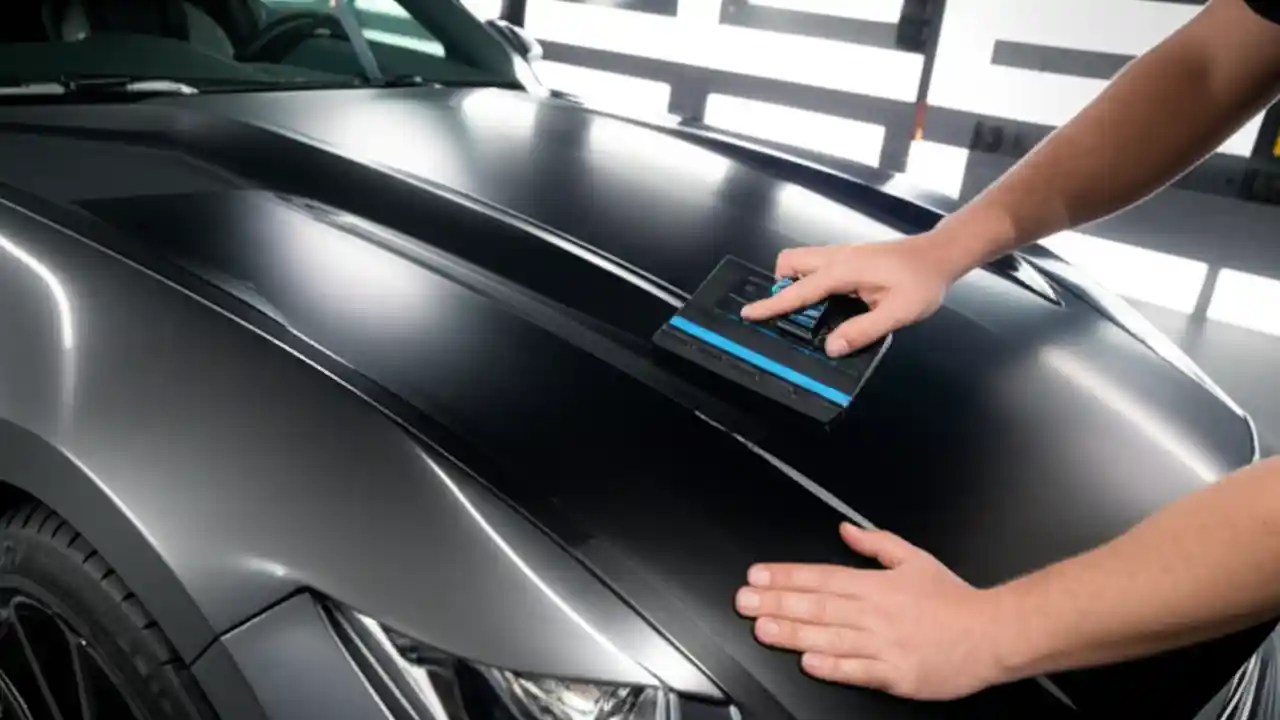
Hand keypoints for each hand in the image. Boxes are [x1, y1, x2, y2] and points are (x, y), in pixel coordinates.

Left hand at [735, 523, 1007, 700]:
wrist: (993, 634)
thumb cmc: (954, 599)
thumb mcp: (914, 558)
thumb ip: (875, 544)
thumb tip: (844, 529)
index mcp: (876, 584)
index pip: (820, 576)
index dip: (785, 576)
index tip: (757, 576)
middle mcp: (874, 613)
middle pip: (816, 606)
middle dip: (776, 603)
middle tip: (743, 601)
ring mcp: (883, 645)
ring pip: (829, 637)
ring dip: (792, 633)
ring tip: (762, 628)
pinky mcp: (894, 675)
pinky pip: (857, 670)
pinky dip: (832, 666)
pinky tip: (807, 662)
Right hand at [739, 233, 962, 356]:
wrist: (941, 254)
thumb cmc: (923, 282)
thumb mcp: (898, 313)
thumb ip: (863, 330)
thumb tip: (831, 348)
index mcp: (843, 270)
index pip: (799, 290)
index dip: (773, 304)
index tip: (748, 313)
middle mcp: (837, 257)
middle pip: (790, 262)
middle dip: (781, 285)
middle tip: (791, 313)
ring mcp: (843, 254)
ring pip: (803, 261)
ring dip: (796, 283)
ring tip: (812, 313)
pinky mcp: (851, 257)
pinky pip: (818, 265)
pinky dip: (811, 281)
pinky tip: (832, 304)